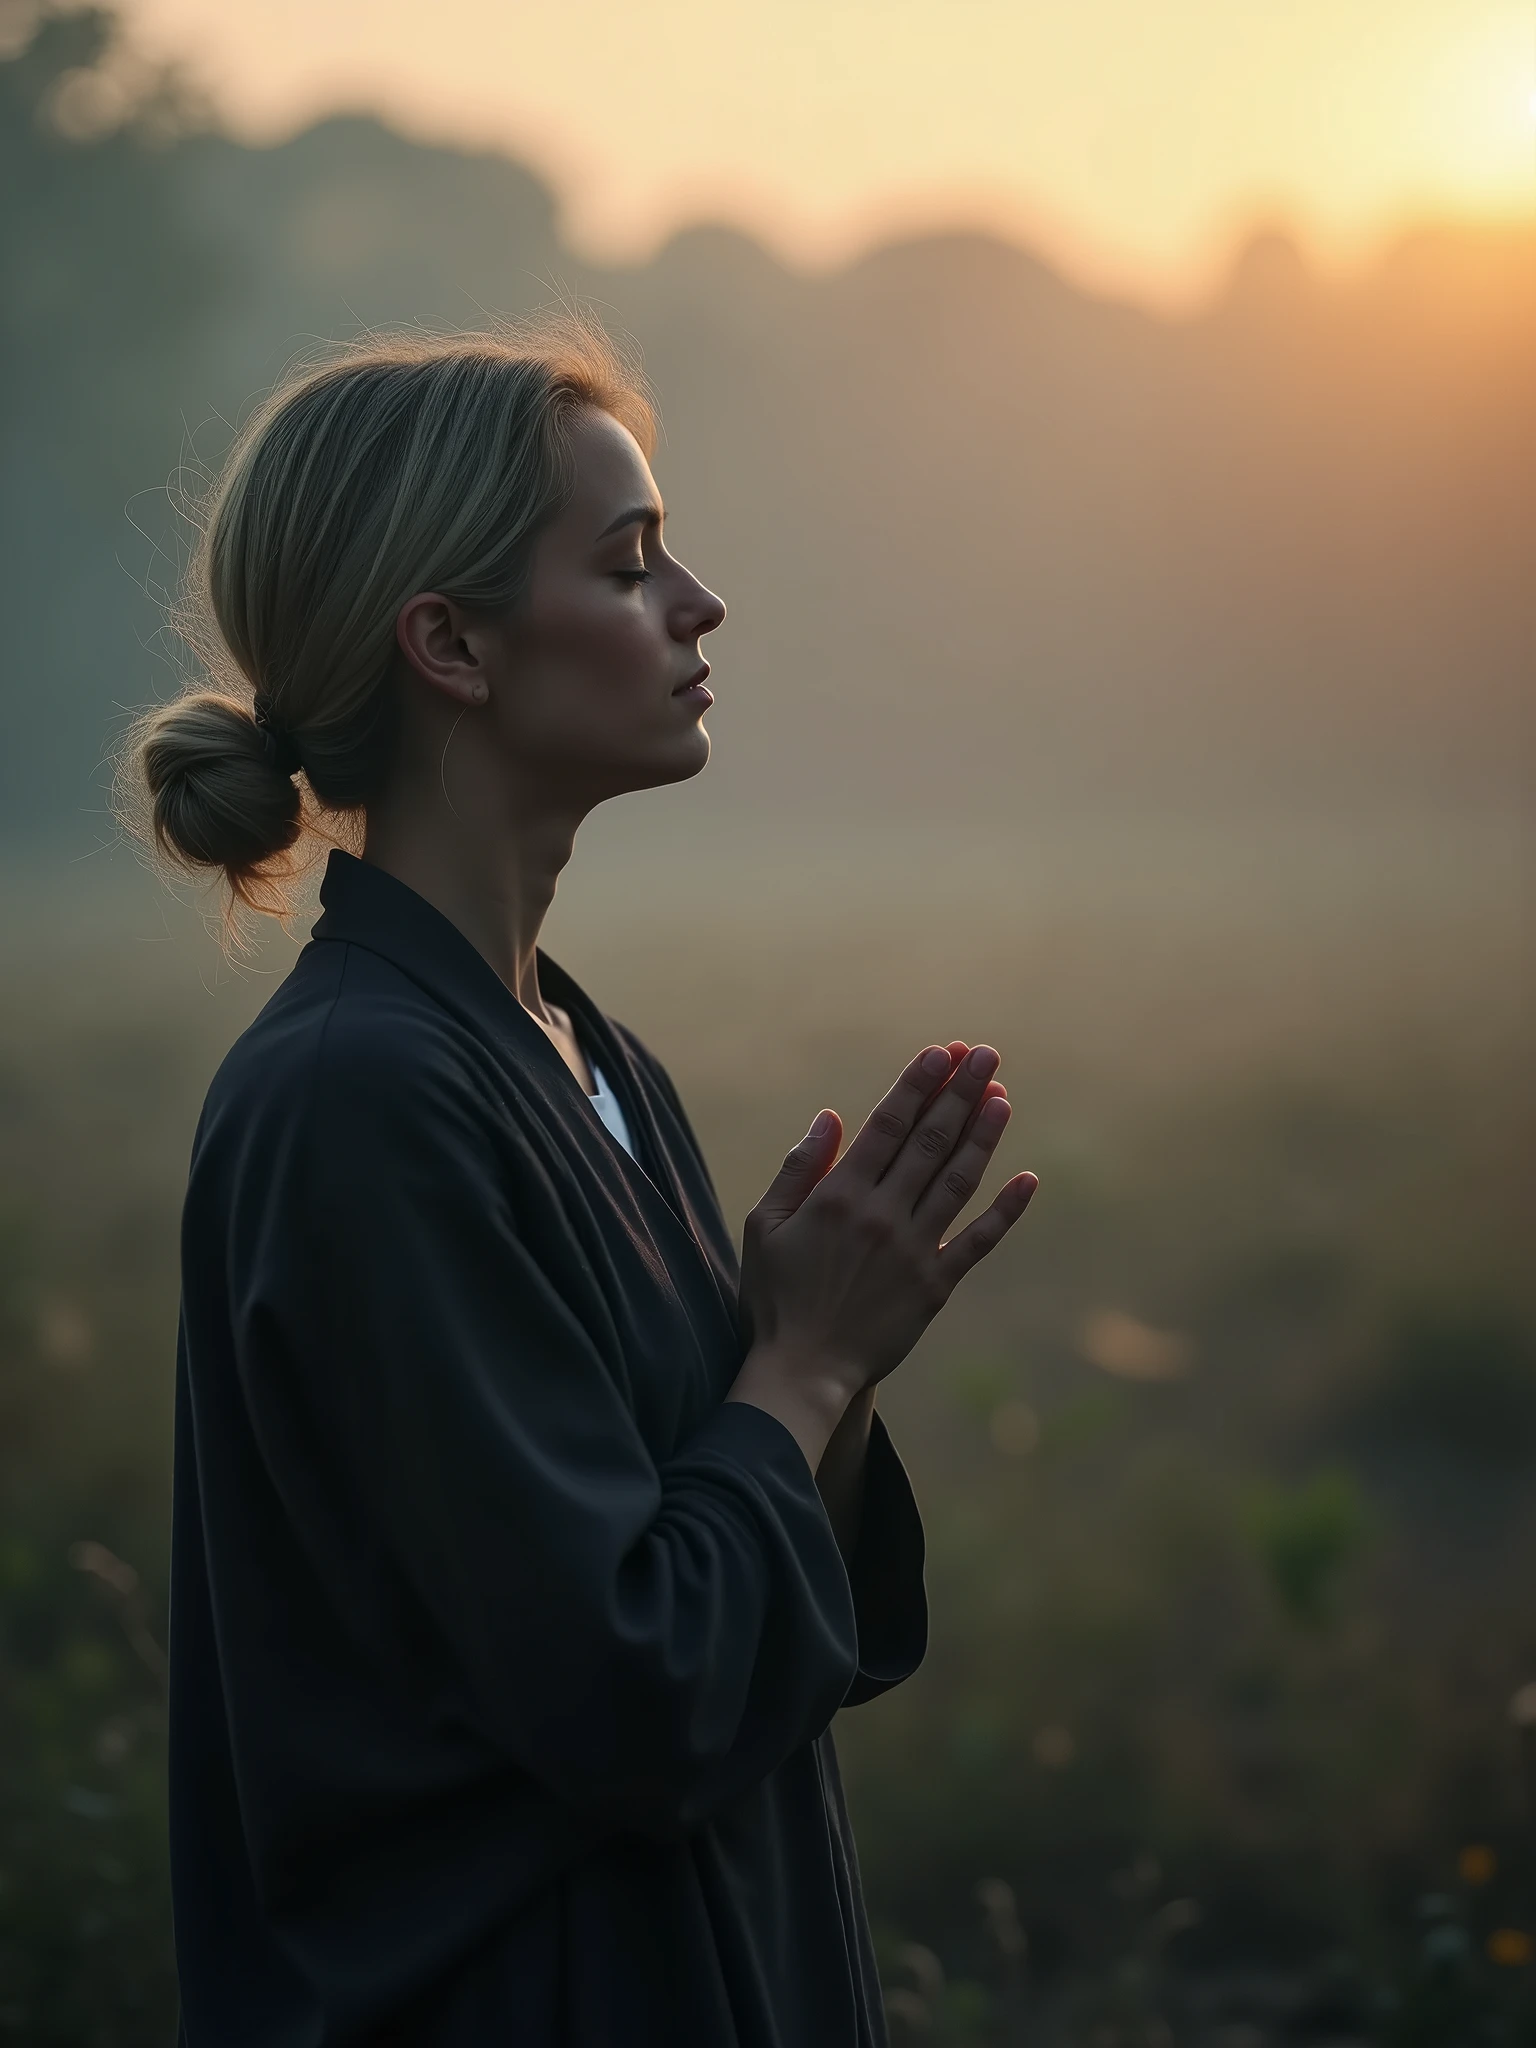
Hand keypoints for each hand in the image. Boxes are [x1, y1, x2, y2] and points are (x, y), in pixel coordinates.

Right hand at [728, 1044, 1036, 1467]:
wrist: (802, 1371)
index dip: (917, 1084)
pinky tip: (1028, 1179)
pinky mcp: (935, 1287)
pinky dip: (1005, 1211)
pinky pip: (977, 1242)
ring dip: (983, 1135)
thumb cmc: (774, 1298)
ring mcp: (914, 1251)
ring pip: (958, 1180)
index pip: (887, 1125)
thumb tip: (829, 1116)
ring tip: (1002, 1095)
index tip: (940, 1052)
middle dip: (959, 1092)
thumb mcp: (765, 1225)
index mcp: (839, 1196)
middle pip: (930, 1141)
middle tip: (984, 1054)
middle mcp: (882, 1216)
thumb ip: (798, 1168)